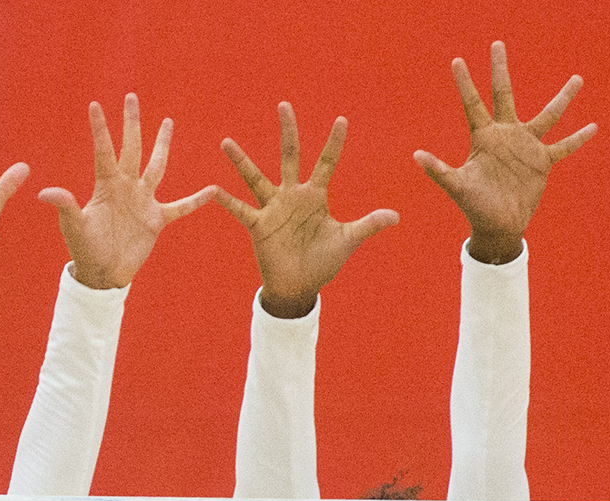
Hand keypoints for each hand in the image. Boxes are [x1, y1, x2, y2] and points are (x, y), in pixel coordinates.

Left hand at [39, 94, 218, 289]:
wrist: (104, 272)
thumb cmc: (85, 248)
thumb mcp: (74, 226)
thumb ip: (66, 206)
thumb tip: (45, 192)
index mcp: (107, 185)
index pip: (104, 151)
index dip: (100, 129)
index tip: (95, 105)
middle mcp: (126, 187)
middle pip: (132, 148)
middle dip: (132, 123)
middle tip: (131, 97)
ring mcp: (143, 201)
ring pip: (156, 166)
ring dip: (162, 145)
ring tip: (167, 122)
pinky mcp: (156, 219)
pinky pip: (181, 207)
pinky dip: (196, 201)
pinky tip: (213, 190)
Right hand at [217, 103, 398, 317]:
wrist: (300, 286)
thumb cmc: (322, 262)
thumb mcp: (347, 241)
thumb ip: (368, 225)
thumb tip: (396, 216)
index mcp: (315, 196)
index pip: (327, 162)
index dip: (335, 143)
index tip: (342, 119)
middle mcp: (292, 196)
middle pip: (290, 156)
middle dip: (289, 132)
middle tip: (284, 104)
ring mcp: (274, 209)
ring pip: (256, 178)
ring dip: (241, 161)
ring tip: (226, 142)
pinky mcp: (259, 225)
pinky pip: (241, 210)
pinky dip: (227, 202)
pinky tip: (213, 190)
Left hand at [413, 41, 596, 264]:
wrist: (498, 224)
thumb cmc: (474, 206)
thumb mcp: (456, 186)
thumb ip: (438, 171)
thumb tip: (416, 156)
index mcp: (483, 137)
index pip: (472, 104)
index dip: (465, 83)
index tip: (457, 61)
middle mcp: (505, 135)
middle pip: (504, 94)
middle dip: (500, 70)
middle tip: (497, 44)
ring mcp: (525, 146)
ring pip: (548, 116)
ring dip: (563, 98)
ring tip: (578, 78)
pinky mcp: (542, 161)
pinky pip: (563, 147)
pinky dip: (578, 139)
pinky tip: (593, 126)